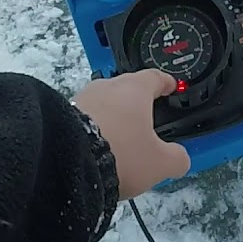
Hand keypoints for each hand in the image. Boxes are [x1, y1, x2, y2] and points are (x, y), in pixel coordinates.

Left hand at [72, 69, 190, 199]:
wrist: (67, 162)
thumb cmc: (121, 154)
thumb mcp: (160, 163)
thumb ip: (177, 158)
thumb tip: (180, 158)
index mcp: (135, 89)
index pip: (155, 77)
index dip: (166, 83)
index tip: (171, 86)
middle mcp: (107, 87)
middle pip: (128, 89)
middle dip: (138, 104)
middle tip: (146, 122)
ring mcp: (82, 98)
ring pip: (105, 104)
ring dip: (114, 117)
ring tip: (120, 141)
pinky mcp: (63, 114)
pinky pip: (86, 118)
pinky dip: (95, 128)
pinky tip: (97, 148)